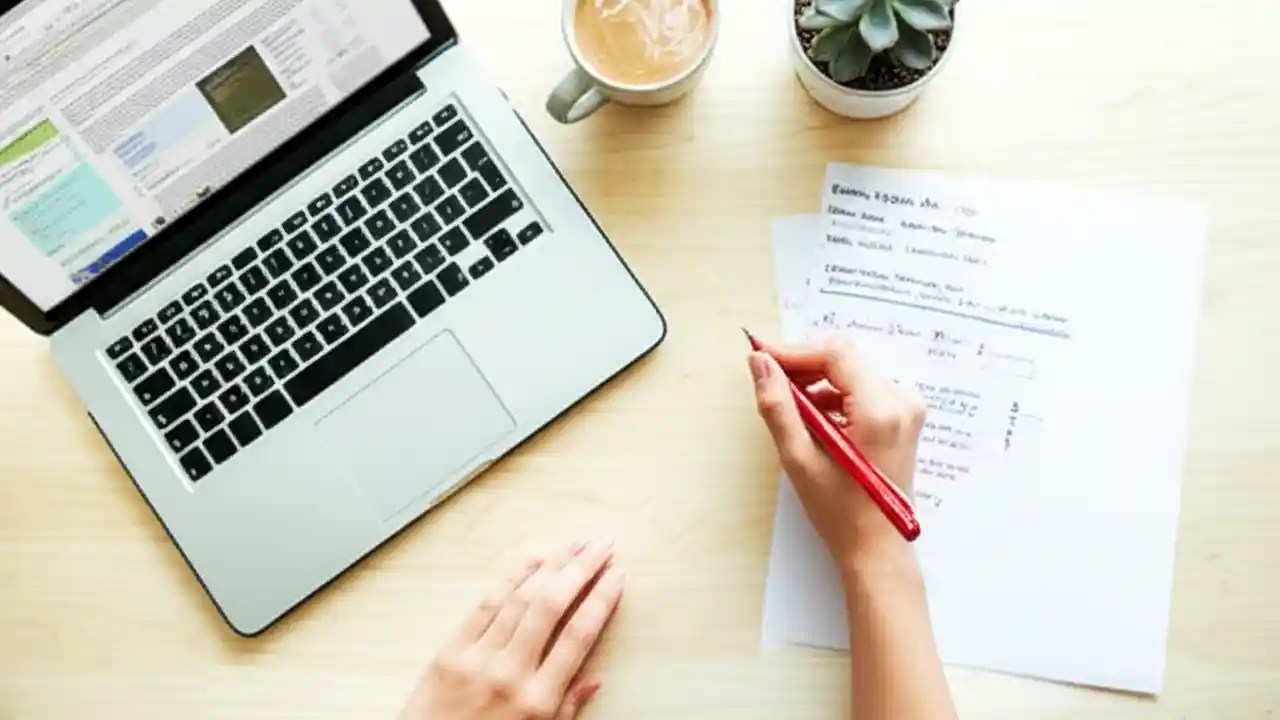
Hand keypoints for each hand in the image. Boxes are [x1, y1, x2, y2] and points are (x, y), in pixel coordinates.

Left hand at [401, 540, 625, 719]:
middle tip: (603, 545)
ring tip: (574, 544)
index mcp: (537, 701)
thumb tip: (594, 680)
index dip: (602, 600)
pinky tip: (531, 562)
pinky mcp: (449, 651)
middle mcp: (509, 674)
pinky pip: (484, 606)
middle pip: (553, 606)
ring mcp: (477, 659)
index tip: (618, 576)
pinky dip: (510, 579)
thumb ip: (566, 709)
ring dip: (551, 565)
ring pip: (520, 598)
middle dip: (582, 569)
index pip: (579, 637)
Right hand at [748, 337, 925, 572]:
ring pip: (853, 370)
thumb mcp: (799, 460)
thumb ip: (778, 406)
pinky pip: (864, 387)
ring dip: (818, 380)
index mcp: (881, 410)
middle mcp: (902, 401)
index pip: (835, 354)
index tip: (761, 357)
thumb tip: (760, 363)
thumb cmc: (840, 513)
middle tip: (770, 380)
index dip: (794, 351)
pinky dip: (834, 394)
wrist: (877, 548)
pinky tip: (814, 418)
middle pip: (845, 358)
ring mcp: (907, 408)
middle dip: (804, 364)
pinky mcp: (904, 417)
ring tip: (790, 406)